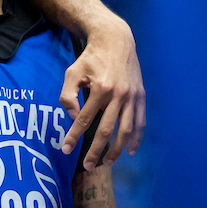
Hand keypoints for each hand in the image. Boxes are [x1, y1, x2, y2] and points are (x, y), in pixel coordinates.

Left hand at [58, 17, 145, 170]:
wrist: (116, 41)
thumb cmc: (90, 58)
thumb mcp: (72, 72)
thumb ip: (67, 96)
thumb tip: (74, 117)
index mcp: (101, 89)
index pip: (85, 120)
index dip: (74, 136)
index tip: (65, 149)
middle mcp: (119, 95)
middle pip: (107, 130)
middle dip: (96, 151)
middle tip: (88, 166)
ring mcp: (133, 97)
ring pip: (126, 130)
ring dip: (117, 150)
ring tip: (107, 163)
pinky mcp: (141, 96)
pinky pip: (141, 122)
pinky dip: (137, 138)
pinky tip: (131, 151)